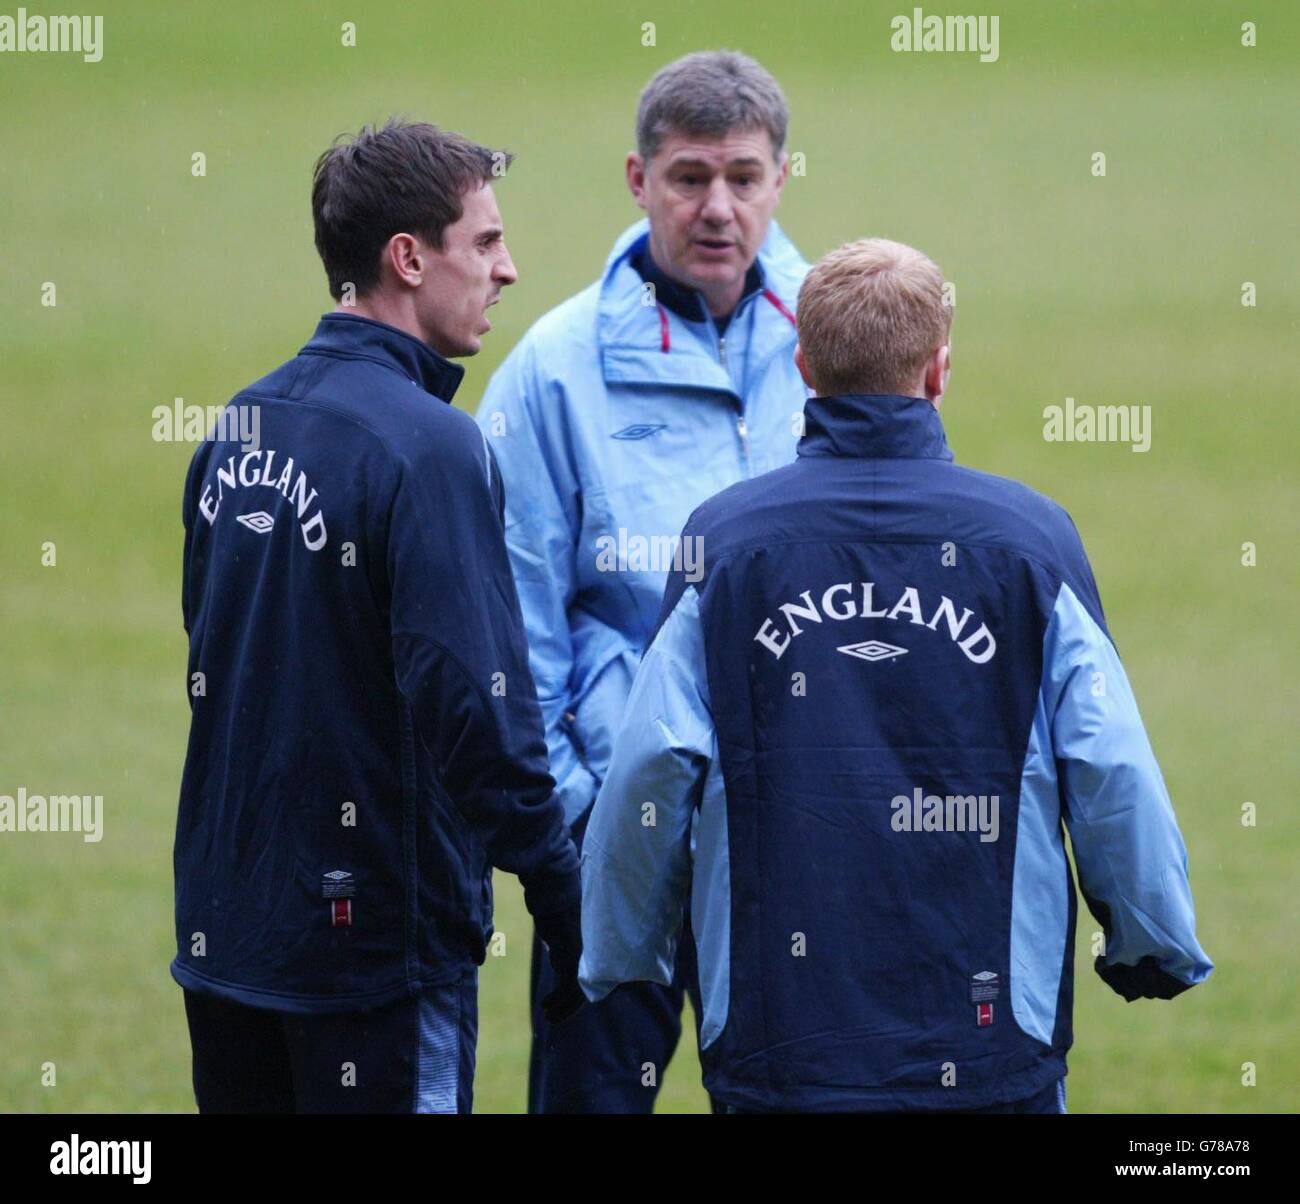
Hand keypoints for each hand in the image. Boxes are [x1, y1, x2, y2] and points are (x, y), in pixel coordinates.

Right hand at [534, 903, 584, 1023]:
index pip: (594, 978)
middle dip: (571, 1007)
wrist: (553, 894)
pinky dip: (557, 1000)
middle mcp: (593, 954)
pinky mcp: (572, 958)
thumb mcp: (563, 933)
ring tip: (549, 1017)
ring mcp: (584, 956)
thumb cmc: (556, 910)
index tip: (566, 1008)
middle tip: (555, 1018)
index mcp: (595, 948)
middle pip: (587, 988)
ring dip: (564, 1008)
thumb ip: (565, 949)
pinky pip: (567, 987)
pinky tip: (546, 1006)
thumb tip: (558, 965)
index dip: (581, 995)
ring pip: (578, 991)